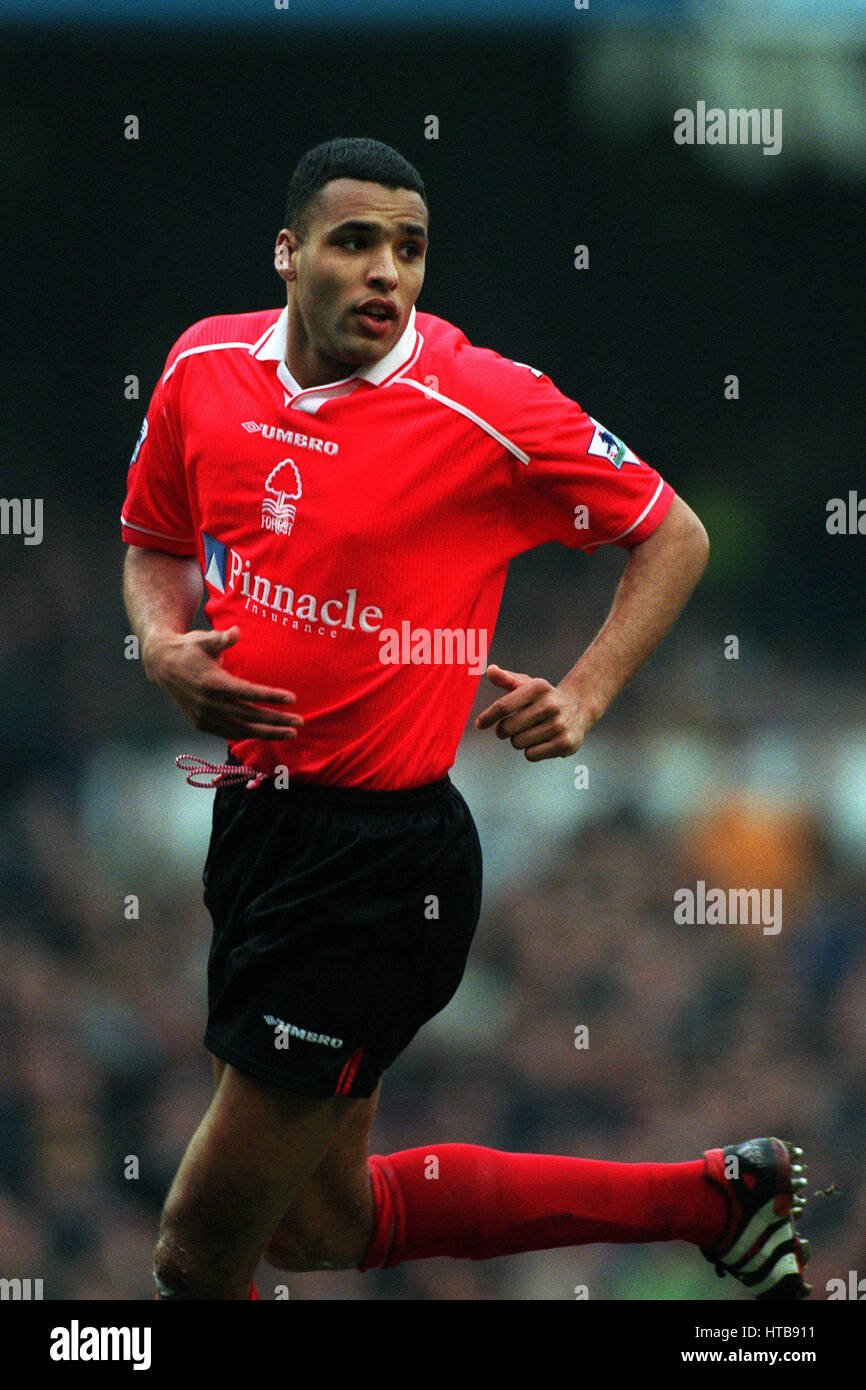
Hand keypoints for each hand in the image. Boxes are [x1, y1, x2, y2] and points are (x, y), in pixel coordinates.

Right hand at [142, 626, 301, 740]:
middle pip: (249, 716)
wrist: (161, 665)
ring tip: (290, 733)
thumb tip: (236, 632)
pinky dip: (249, 735)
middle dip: (276, 721)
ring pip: (241, 731)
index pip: (248, 693)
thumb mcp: (204, 639)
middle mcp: (209, 704)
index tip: (292, 698)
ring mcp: (204, 717)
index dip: (270, 697)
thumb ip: (221, 638)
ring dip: (267, 733)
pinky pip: (229, 733)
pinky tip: (267, 734)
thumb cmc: (189, 648)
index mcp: (213, 683)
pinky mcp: (201, 724)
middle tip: (299, 722)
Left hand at [474, 664, 589, 761]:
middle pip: (507, 728)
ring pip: (517, 743)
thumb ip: (507, 679)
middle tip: (513, 726)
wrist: (579, 708)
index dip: (487, 717)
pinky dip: (531, 751)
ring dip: (519, 740)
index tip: (479, 724)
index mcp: (538, 687)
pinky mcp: (565, 743)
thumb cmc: (545, 698)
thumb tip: (491, 670)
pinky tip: (542, 741)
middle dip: (504, 730)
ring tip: (533, 731)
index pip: (503, 706)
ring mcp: (559, 725)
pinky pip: (531, 755)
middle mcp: (550, 705)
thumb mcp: (528, 685)